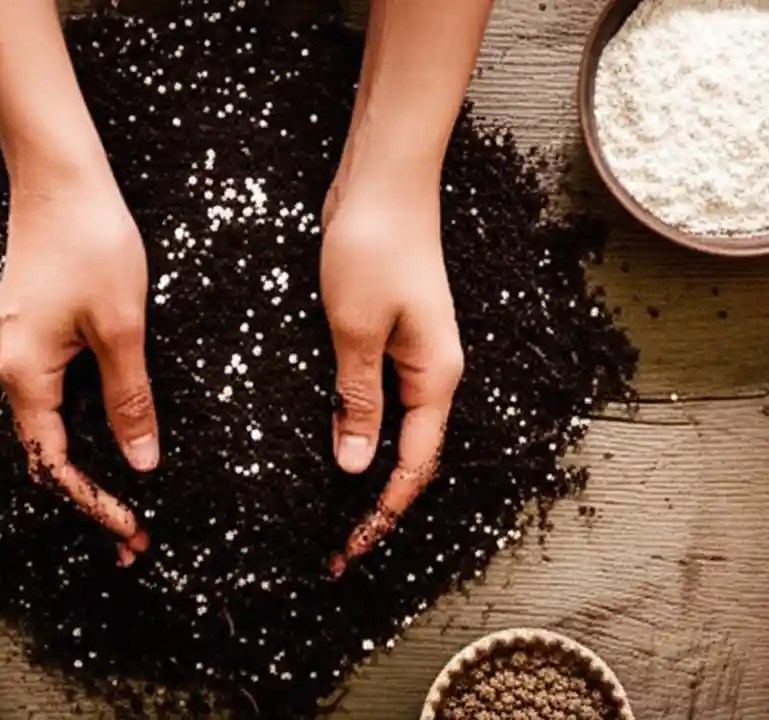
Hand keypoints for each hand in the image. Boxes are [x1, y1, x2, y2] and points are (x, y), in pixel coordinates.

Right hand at [0, 172, 156, 565]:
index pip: (53, 462)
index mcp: (23, 372)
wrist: (59, 177)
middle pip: (45, 450)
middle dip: (90, 492)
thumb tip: (141, 460)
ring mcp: (13, 348)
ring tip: (130, 493)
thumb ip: (130, 398)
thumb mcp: (123, 328)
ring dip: (87, 459)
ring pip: (49, 423)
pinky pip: (52, 392)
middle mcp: (6, 366)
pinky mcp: (28, 330)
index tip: (130, 528)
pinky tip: (112, 434)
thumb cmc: (90, 241)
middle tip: (136, 529)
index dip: (92, 502)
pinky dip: (81, 423)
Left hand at [320, 182, 463, 575]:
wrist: (383, 180)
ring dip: (368, 464)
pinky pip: (377, 393)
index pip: (416, 462)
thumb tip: (356, 464)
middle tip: (341, 541)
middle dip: (378, 499)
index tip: (357, 545)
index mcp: (435, 375)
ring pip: (394, 424)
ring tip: (334, 506)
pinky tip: (333, 438)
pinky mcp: (389, 331)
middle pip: (412, 451)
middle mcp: (431, 369)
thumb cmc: (374, 245)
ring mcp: (412, 350)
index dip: (387, 509)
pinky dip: (358, 422)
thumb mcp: (356, 330)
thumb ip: (357, 398)